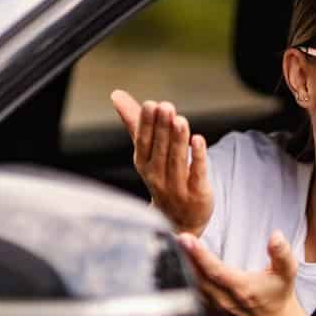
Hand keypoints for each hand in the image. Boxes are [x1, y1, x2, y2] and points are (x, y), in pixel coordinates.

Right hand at [111, 90, 213, 234]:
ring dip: (178, 139)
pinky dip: (197, 157)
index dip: (146, 124)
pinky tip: (198, 139)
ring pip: (176, 160)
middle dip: (162, 128)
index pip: (143, 142)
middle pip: (160, 149)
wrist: (179, 219)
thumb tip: (116, 95)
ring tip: (180, 119)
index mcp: (144, 164)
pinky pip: (197, 173)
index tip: (150, 104)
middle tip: (166, 107)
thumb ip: (135, 123)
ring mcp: (177, 187)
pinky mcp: (197, 193)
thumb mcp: (147, 152)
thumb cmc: (162, 177)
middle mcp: (157, 176)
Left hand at [176, 230, 310, 315]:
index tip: (186, 239)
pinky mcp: (209, 309)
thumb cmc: (278, 294)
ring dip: (180, 266)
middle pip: (197, 277)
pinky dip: (183, 277)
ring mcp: (215, 306)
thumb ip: (281, 253)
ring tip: (170, 246)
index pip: (215, 271)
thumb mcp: (287, 272)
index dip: (199, 255)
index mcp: (242, 288)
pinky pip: (191, 293)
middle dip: (183, 256)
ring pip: (191, 286)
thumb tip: (275, 236)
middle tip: (171, 236)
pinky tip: (177, 263)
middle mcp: (225, 299)